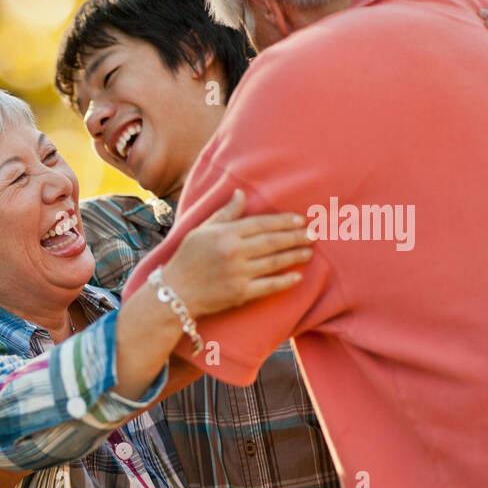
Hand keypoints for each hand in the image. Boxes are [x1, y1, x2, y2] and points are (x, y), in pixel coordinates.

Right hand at [162, 189, 311, 315]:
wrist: (174, 292)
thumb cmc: (187, 259)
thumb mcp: (201, 231)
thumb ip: (225, 214)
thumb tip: (241, 193)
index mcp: (225, 234)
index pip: (262, 224)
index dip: (284, 222)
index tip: (300, 221)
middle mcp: (234, 252)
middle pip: (273, 241)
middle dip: (296, 237)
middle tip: (313, 234)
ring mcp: (238, 273)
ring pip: (274, 262)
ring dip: (294, 256)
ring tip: (309, 251)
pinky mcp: (240, 293)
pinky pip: (268, 286)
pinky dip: (284, 281)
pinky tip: (296, 276)